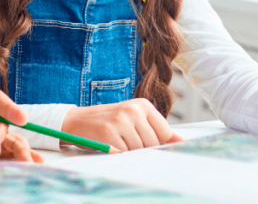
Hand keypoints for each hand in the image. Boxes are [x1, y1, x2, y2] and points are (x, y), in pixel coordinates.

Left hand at [0, 40, 43, 162]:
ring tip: (23, 163)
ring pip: (12, 142)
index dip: (12, 110)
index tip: (21, 117)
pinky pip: (5, 155)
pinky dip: (16, 160)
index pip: (2, 103)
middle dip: (9, 138)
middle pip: (7, 127)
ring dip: (19, 152)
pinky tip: (28, 166)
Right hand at [61, 98, 182, 151]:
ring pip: (139, 150)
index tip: (142, 138)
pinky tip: (110, 143)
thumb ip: (156, 128)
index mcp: (142, 104)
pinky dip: (118, 152)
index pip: (164, 132)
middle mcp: (133, 110)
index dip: (155, 141)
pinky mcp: (109, 133)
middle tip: (125, 138)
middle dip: (141, 147)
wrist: (76, 121)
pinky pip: (125, 153)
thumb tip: (180, 141)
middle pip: (153, 143)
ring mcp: (121, 121)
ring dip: (129, 150)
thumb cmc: (108, 121)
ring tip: (117, 139)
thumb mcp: (133, 118)